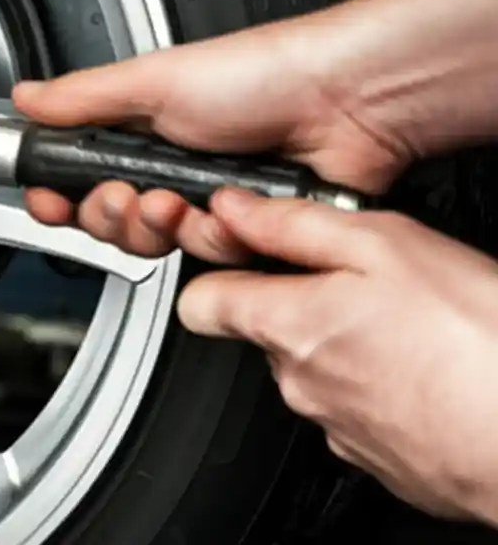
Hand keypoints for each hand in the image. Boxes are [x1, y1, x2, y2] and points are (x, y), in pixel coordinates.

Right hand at [11, 22, 413, 261]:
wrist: (345, 102)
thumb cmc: (262, 76)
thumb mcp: (154, 79)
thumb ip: (81, 98)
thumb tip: (25, 98)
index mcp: (139, 133)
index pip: (77, 180)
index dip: (59, 198)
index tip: (50, 202)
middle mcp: (169, 171)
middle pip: (110, 224)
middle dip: (112, 215)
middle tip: (129, 194)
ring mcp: (207, 204)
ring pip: (157, 247)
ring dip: (164, 226)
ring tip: (183, 198)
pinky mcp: (245, 233)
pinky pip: (209, 259)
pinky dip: (218, 237)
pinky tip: (231, 209)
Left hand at [182, 188, 497, 524]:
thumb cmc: (478, 340)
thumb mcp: (385, 245)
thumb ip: (295, 225)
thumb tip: (234, 208)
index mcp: (288, 326)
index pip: (199, 303)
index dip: (219, 271)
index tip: (247, 252)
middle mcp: (298, 384)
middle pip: (266, 332)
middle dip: (303, 301)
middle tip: (367, 282)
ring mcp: (336, 428)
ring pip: (316, 370)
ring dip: (348, 343)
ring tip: (411, 324)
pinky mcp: (378, 460)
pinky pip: (359, 410)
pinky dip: (383, 386)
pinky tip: (427, 368)